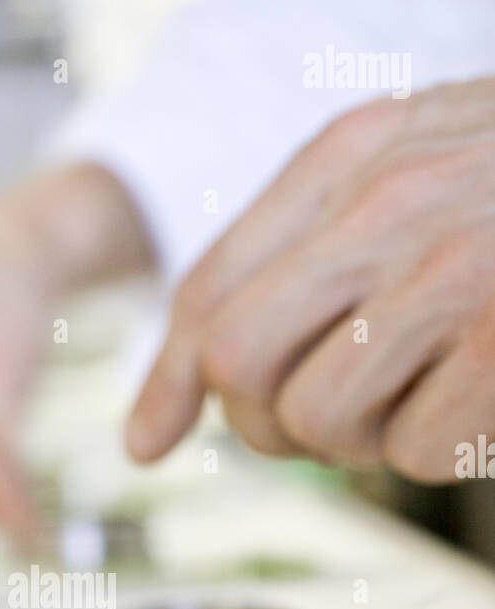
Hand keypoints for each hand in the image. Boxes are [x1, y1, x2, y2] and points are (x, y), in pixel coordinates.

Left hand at [127, 78, 494, 481]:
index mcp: (354, 156)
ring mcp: (456, 271)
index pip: (210, 290)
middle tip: (327, 416)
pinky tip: (481, 397)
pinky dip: (439, 449)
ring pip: (318, 421)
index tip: (148, 441)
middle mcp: (391, 205)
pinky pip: (411, 451)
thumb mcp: (411, 181)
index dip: (171, 378)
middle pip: (240, 364)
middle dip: (265, 418)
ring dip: (359, 439)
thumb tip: (163, 415)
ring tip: (422, 392)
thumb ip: (299, 263)